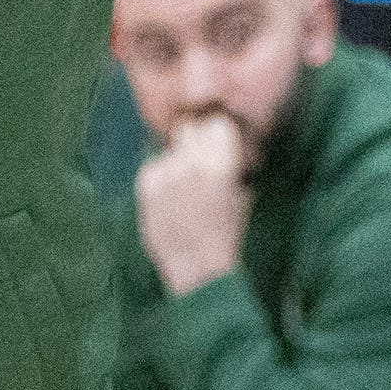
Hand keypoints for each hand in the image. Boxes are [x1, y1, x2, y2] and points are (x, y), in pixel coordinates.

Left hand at [135, 112, 250, 294]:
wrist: (198, 267)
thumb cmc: (229, 233)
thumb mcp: (244, 194)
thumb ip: (234, 165)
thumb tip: (233, 143)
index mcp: (222, 162)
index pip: (216, 122)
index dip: (219, 131)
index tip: (220, 142)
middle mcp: (191, 162)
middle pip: (189, 127)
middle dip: (196, 138)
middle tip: (201, 159)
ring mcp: (166, 173)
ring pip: (170, 147)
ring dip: (179, 159)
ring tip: (186, 186)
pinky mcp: (146, 185)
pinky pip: (154, 166)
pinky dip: (162, 176)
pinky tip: (172, 197)